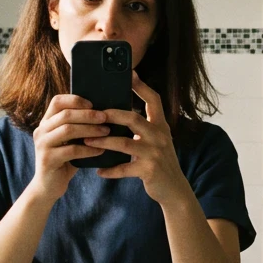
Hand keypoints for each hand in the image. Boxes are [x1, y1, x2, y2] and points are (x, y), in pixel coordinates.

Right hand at [31, 93, 109, 202]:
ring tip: (106, 132)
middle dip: (88, 115)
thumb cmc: (65, 160)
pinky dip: (88, 149)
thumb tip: (103, 113)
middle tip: (105, 118)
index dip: (75, 100)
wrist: (49, 186)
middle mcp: (41, 131)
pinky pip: (71, 150)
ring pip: (68, 130)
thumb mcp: (70, 140)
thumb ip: (78, 126)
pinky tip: (100, 150)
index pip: (57, 101)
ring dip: (90, 130)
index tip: (93, 104)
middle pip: (65, 114)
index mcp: (45, 122)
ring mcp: (42, 145)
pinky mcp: (47, 159)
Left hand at [84, 72, 188, 204]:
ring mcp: (155, 153)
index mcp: (160, 126)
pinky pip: (124, 168)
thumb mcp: (157, 140)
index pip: (154, 100)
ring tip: (87, 142)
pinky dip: (110, 170)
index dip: (142, 86)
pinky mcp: (149, 170)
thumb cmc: (160, 162)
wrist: (175, 189)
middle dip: (111, 114)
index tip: (129, 73)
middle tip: (93, 114)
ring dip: (103, 142)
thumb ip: (144, 127)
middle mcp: (160, 136)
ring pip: (125, 143)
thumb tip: (120, 113)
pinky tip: (98, 171)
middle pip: (133, 118)